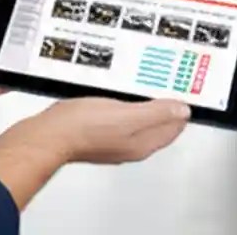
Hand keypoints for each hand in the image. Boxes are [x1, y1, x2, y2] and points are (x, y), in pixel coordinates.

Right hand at [11, 97, 190, 164]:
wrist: (49, 134)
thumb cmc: (83, 126)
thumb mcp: (127, 115)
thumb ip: (156, 113)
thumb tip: (181, 111)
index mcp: (141, 144)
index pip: (172, 127)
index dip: (181, 109)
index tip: (186, 93)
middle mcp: (129, 146)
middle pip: (157, 127)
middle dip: (167, 109)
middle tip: (174, 89)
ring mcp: (112, 141)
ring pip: (139, 123)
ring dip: (147, 107)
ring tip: (153, 90)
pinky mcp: (97, 133)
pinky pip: (120, 119)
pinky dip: (127, 108)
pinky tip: (123, 98)